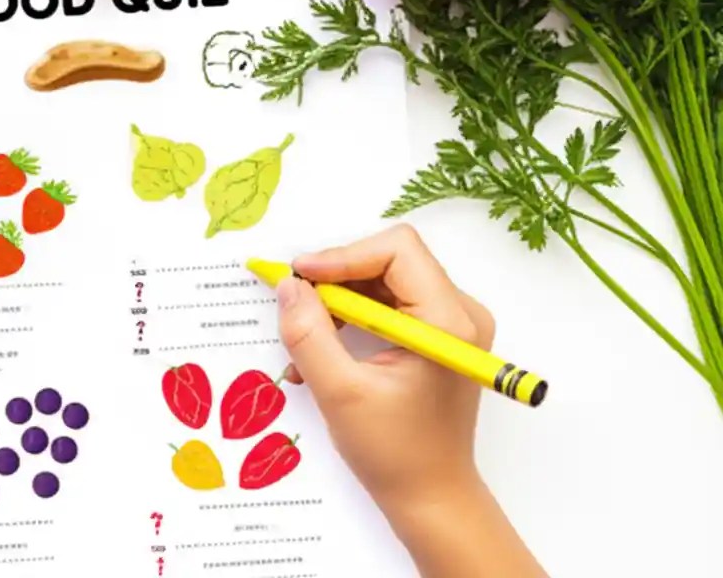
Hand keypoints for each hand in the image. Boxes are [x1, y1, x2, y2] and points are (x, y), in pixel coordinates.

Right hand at [277, 224, 492, 511]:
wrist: (432, 497)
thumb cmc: (396, 453)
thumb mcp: (339, 393)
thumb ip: (309, 334)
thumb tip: (288, 286)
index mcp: (448, 322)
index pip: (396, 251)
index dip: (342, 255)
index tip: (299, 276)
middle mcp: (459, 314)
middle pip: (390, 260)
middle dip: (337, 277)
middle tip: (296, 302)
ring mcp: (451, 325)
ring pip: (385, 281)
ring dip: (339, 301)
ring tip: (305, 336)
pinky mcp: (437, 337)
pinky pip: (389, 304)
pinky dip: (352, 319)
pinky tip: (324, 350)